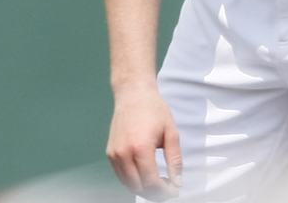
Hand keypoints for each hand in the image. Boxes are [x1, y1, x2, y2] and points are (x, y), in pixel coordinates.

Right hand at [108, 85, 181, 199]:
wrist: (133, 94)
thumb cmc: (153, 110)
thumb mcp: (171, 133)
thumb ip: (175, 160)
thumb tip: (177, 182)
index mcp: (140, 148)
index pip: (151, 181)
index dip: (164, 191)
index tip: (174, 191)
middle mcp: (124, 153)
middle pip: (138, 186)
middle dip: (155, 193)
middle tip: (168, 189)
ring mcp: (114, 153)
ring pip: (128, 183)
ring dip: (143, 189)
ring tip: (158, 184)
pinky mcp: (110, 152)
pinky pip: (121, 175)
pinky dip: (133, 180)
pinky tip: (145, 176)